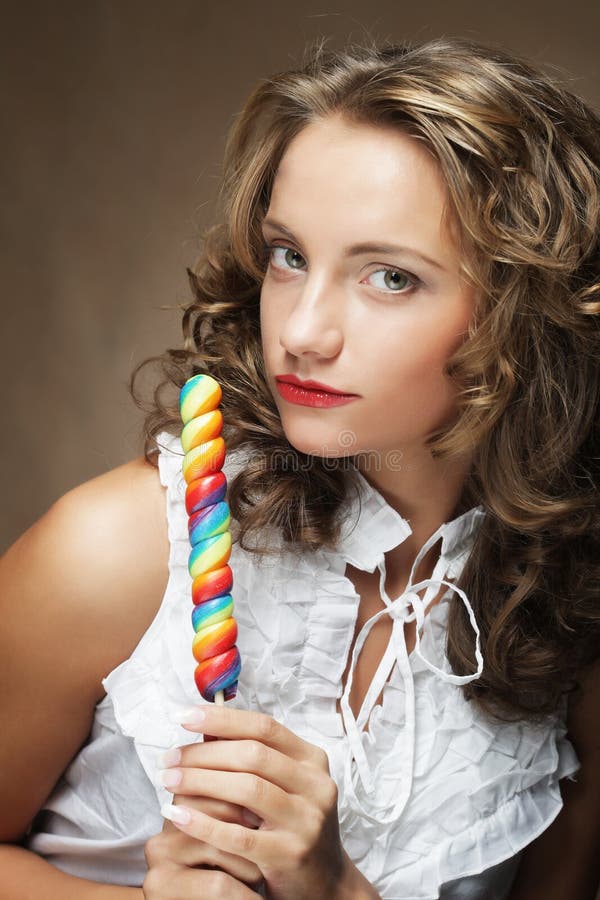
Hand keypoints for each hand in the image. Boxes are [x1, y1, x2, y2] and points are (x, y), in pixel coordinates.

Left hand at [159, 705, 376, 898]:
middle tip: (169, 758)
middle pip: (252, 754)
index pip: (264, 727)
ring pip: (247, 788)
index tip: (185, 717)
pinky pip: (238, 835)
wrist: (325, 884)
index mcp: (312, 760)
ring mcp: (306, 820)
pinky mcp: (290, 854)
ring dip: (200, 781)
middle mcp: (316, 785)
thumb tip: (205, 730)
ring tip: (169, 781)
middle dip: (204, 753)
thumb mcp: (284, 786)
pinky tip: (178, 816)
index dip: (222, 719)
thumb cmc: (293, 827)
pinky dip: (204, 823)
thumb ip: (252, 759)